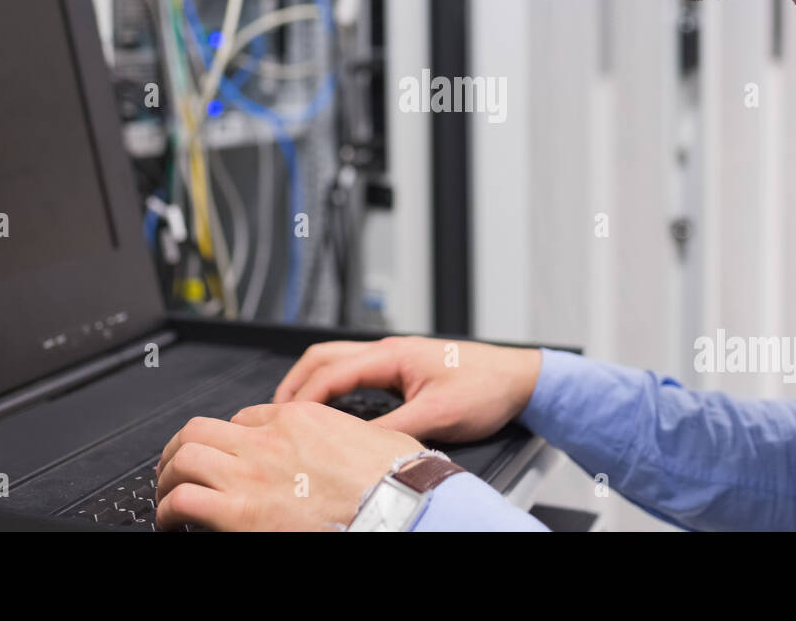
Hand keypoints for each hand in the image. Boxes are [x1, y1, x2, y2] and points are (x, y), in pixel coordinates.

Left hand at [154, 401, 421, 530]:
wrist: (400, 509)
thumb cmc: (397, 483)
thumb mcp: (376, 439)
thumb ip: (351, 436)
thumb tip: (359, 445)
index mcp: (301, 419)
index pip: (246, 418)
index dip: (232, 438)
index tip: (229, 456)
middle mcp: (268, 440)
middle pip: (201, 429)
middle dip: (182, 448)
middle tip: (176, 467)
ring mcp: (250, 473)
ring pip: (183, 457)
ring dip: (168, 477)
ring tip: (166, 496)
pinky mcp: (238, 511)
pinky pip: (183, 501)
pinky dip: (167, 510)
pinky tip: (170, 522)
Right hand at [273, 336, 542, 442]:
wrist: (519, 379)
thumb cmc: (487, 387)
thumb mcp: (438, 416)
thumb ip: (394, 429)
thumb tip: (358, 445)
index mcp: (393, 355)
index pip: (332, 371)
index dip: (303, 396)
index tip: (285, 418)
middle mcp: (390, 350)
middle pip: (325, 357)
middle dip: (295, 382)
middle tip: (276, 411)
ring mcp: (396, 357)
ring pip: (339, 361)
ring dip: (313, 382)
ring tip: (295, 409)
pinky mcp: (404, 368)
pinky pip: (357, 371)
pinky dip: (334, 386)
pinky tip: (333, 407)